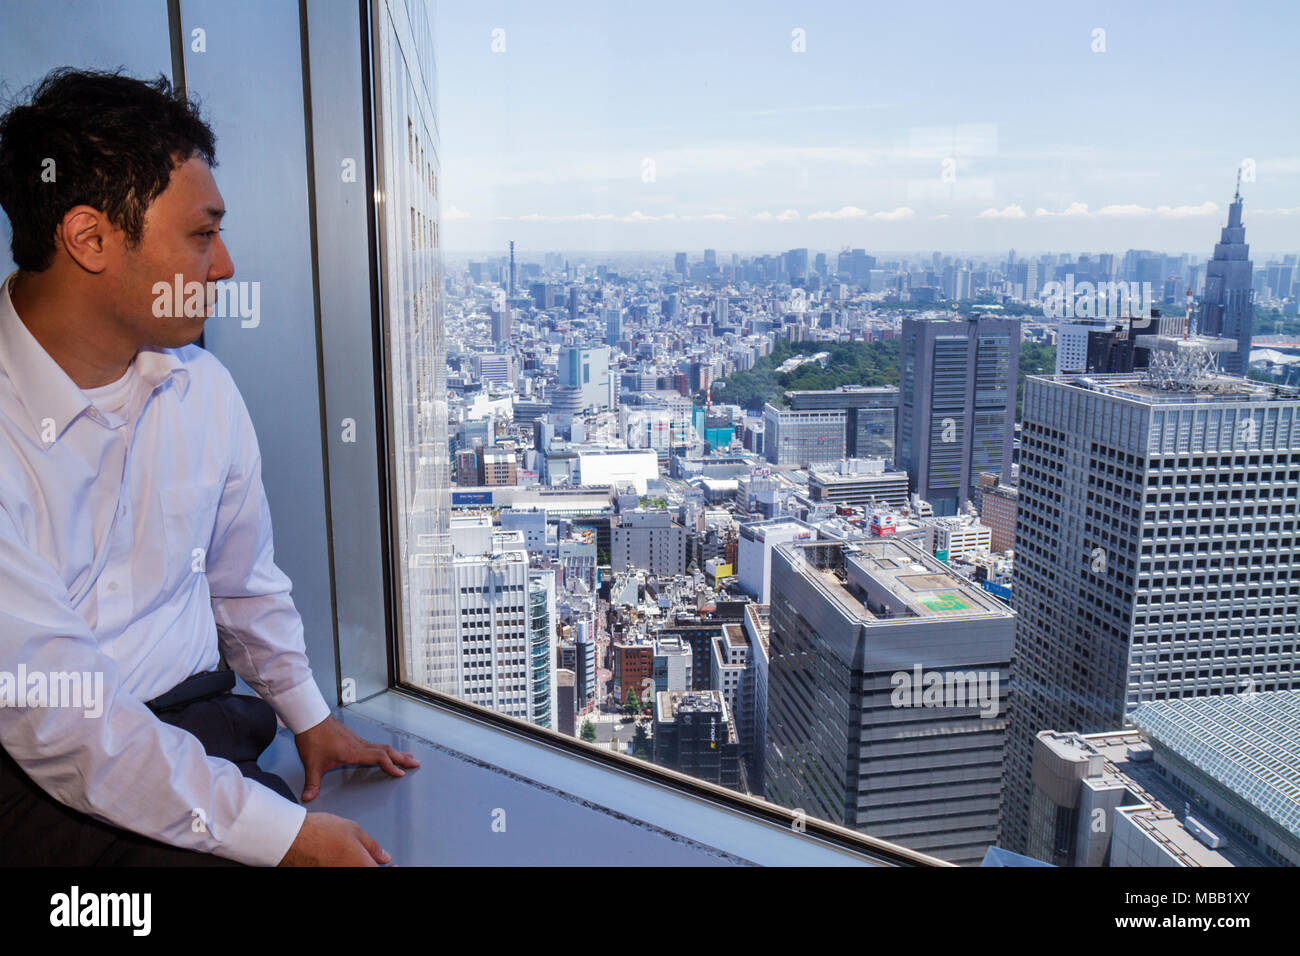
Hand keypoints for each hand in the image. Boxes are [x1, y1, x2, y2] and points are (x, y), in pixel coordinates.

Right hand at [278, 812, 389, 865]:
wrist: (290, 839)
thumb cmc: (319, 832)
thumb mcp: (354, 830)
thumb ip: (372, 846)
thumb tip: (384, 857)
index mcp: (361, 866)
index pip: (380, 872)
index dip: (391, 869)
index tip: (393, 866)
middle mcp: (348, 875)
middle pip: (366, 872)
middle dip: (371, 867)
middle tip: (373, 860)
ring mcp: (335, 876)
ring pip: (351, 872)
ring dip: (356, 866)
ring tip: (351, 856)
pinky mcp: (322, 876)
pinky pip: (338, 871)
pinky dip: (343, 866)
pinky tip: (340, 859)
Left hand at [294, 715, 419, 802]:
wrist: (310, 718)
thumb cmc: (312, 739)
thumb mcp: (311, 764)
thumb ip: (312, 782)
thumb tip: (307, 798)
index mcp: (352, 752)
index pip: (378, 758)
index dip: (390, 766)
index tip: (400, 773)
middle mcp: (358, 745)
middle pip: (386, 751)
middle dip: (402, 758)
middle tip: (415, 763)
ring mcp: (357, 741)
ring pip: (382, 747)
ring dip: (396, 753)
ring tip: (407, 757)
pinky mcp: (354, 739)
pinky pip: (375, 745)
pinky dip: (386, 750)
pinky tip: (386, 753)